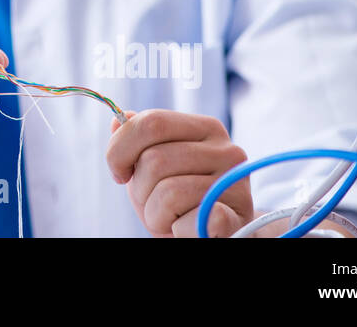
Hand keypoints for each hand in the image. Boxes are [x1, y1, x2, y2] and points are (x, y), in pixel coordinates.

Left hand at [105, 109, 252, 236]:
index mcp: (206, 128)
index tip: (120, 173)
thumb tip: (118, 119)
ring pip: (168, 192)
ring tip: (170, 217)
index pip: (152, 122)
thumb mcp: (152, 166)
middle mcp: (227, 150)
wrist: (210, 235)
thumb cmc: (178, 200)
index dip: (120, 149)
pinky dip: (178, 229)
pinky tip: (186, 228)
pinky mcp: (238, 218)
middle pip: (155, 159)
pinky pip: (191, 219)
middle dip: (140, 189)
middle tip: (152, 202)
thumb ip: (137, 139)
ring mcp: (235, 185)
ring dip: (155, 214)